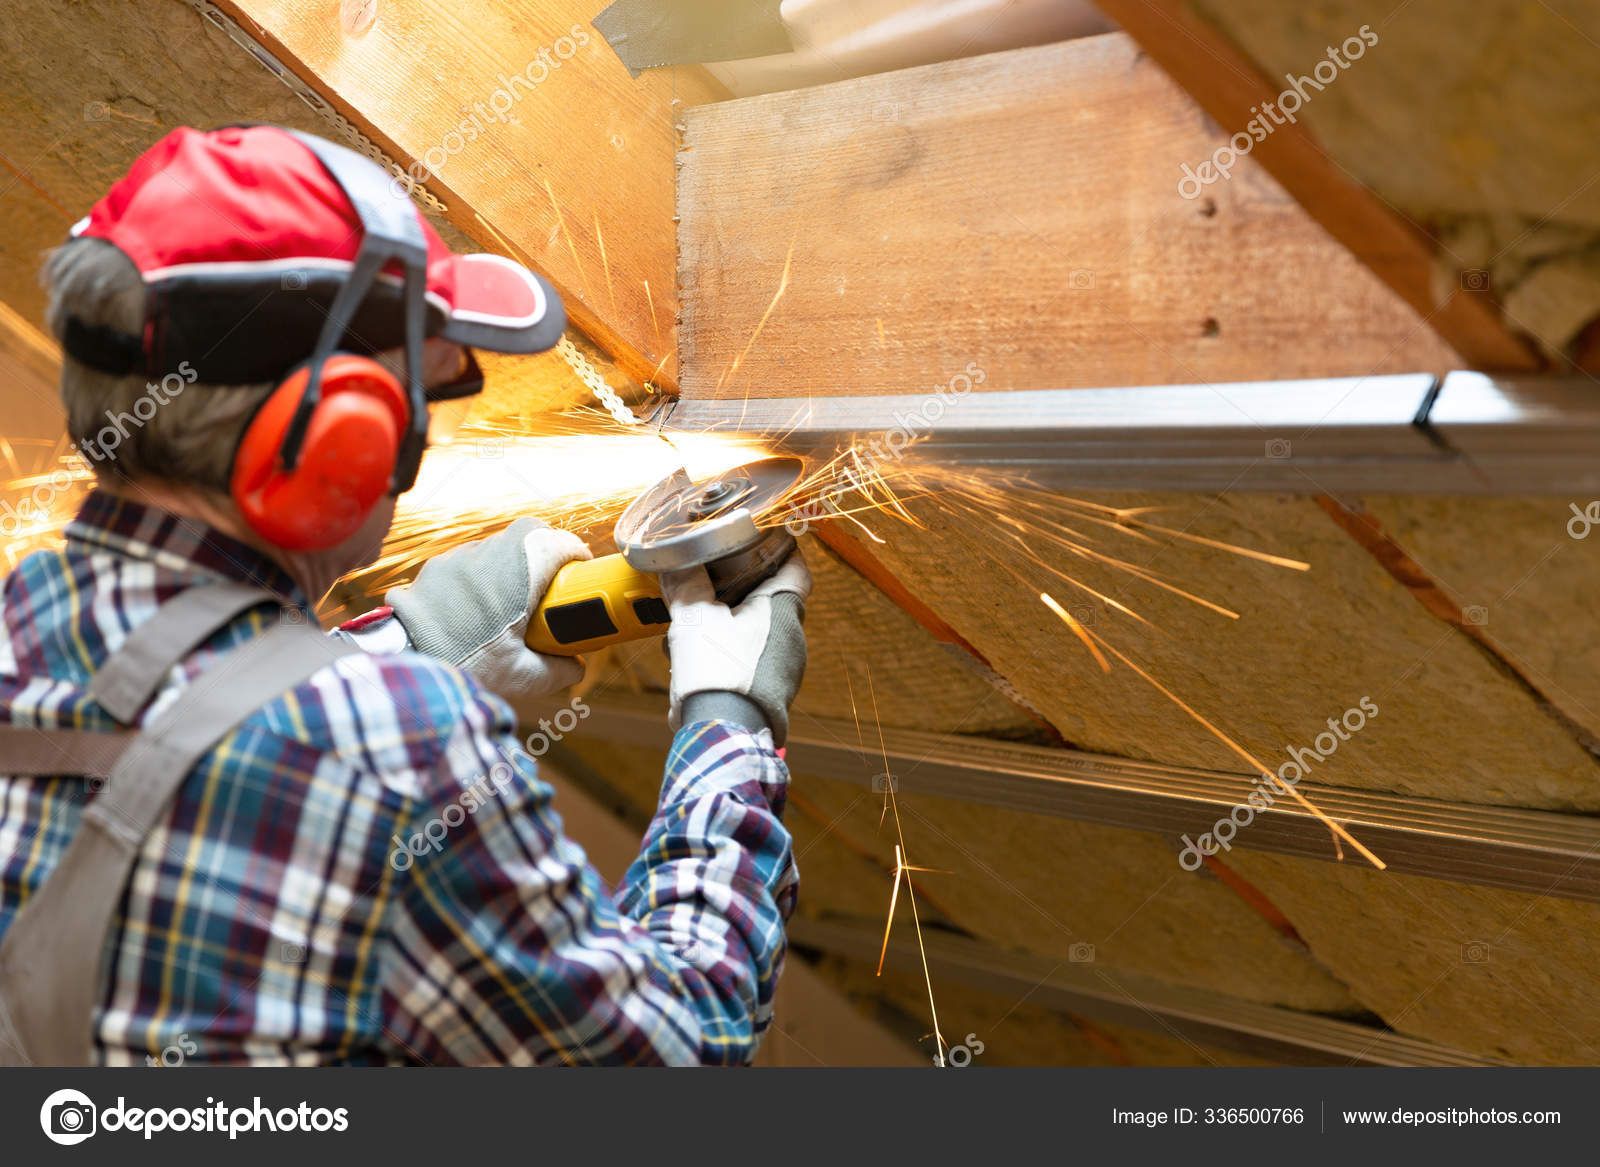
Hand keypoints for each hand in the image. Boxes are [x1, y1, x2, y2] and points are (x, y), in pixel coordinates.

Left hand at [387, 518, 591, 700]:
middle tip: (551, 580)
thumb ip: (555, 671)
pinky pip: (467, 560)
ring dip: (511, 563)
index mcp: (518, 574)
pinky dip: (480, 574)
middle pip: (528, 533)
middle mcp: (489, 556)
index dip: (576, 552)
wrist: (403, 662)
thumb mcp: (520, 676)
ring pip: (496, 545)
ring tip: (511, 600)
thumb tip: (576, 668)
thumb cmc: (464, 666)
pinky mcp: (435, 567)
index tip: (583, 570)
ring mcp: (458, 558)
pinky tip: (476, 606)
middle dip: (545, 548)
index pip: (558, 542)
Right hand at [662, 551, 809, 744]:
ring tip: (697, 631)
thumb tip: (677, 561)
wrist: (721, 732)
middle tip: (712, 588)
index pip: (796, 568)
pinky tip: (701, 662)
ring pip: (759, 634)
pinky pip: (754, 663)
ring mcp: (787, 668)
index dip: (780, 552)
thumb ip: (686, 584)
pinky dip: (731, 657)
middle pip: (772, 602)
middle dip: (740, 594)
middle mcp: (793, 638)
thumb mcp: (693, 616)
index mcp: (783, 610)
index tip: (759, 544)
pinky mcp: (774, 693)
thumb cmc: (716, 670)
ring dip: (731, 629)